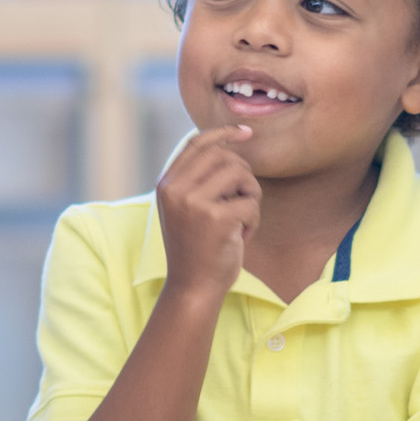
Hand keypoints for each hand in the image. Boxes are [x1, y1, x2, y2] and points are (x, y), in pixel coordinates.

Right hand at [154, 126, 258, 299]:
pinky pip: (250, 202)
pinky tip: (241, 236)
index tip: (246, 133)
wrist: (192, 287)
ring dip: (251, 195)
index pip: (196, 143)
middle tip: (243, 198)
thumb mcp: (185, 209)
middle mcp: (175, 189)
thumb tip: (230, 144)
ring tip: (243, 217)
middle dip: (242, 174)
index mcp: (166, 184)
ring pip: (240, 174)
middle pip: (223, 156)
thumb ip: (196, 179)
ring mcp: (194, 203)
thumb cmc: (196, 248)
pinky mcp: (216, 218)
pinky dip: (253, 220)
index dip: (223, 133)